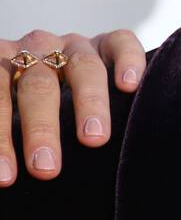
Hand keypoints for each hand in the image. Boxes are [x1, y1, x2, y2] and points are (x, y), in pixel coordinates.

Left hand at [0, 30, 145, 184]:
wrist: (55, 82)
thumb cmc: (24, 116)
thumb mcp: (10, 119)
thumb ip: (7, 131)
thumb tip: (4, 176)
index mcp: (2, 67)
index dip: (0, 136)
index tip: (7, 177)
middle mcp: (36, 50)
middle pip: (38, 85)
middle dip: (41, 128)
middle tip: (45, 168)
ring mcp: (73, 44)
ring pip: (83, 66)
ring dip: (89, 102)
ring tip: (94, 140)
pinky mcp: (107, 42)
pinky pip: (120, 43)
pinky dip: (127, 60)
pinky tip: (129, 86)